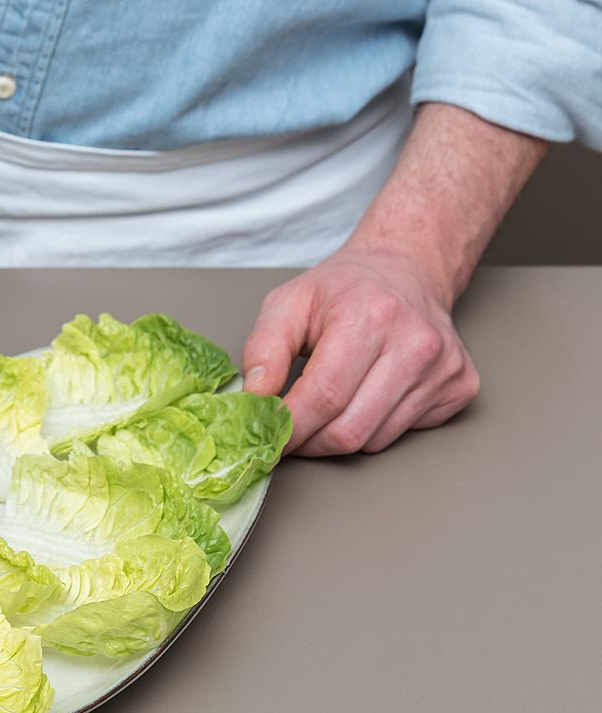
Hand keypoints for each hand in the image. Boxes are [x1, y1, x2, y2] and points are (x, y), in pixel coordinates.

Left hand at [241, 248, 479, 455]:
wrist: (407, 270)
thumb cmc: (346, 289)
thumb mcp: (289, 302)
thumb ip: (263, 349)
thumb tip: (254, 398)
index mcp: (372, 316)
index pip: (324, 396)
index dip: (289, 425)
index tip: (267, 432)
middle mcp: (416, 344)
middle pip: (349, 429)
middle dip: (308, 441)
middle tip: (288, 432)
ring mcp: (444, 369)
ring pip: (373, 441)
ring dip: (336, 437)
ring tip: (324, 408)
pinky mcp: (458, 389)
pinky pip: (400, 436)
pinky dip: (370, 429)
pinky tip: (364, 398)